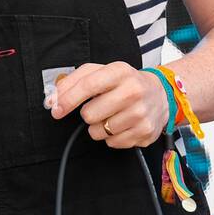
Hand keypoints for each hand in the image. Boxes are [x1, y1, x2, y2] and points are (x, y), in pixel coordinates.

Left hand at [45, 61, 170, 148]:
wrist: (161, 95)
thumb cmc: (125, 82)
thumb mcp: (102, 71)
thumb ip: (75, 80)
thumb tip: (53, 98)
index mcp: (120, 71)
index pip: (88, 85)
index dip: (68, 99)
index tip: (55, 108)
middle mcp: (133, 91)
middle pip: (90, 114)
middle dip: (88, 113)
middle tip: (99, 107)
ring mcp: (141, 113)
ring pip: (99, 131)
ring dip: (99, 126)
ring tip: (112, 115)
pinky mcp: (145, 132)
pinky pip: (112, 143)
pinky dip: (111, 136)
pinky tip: (122, 124)